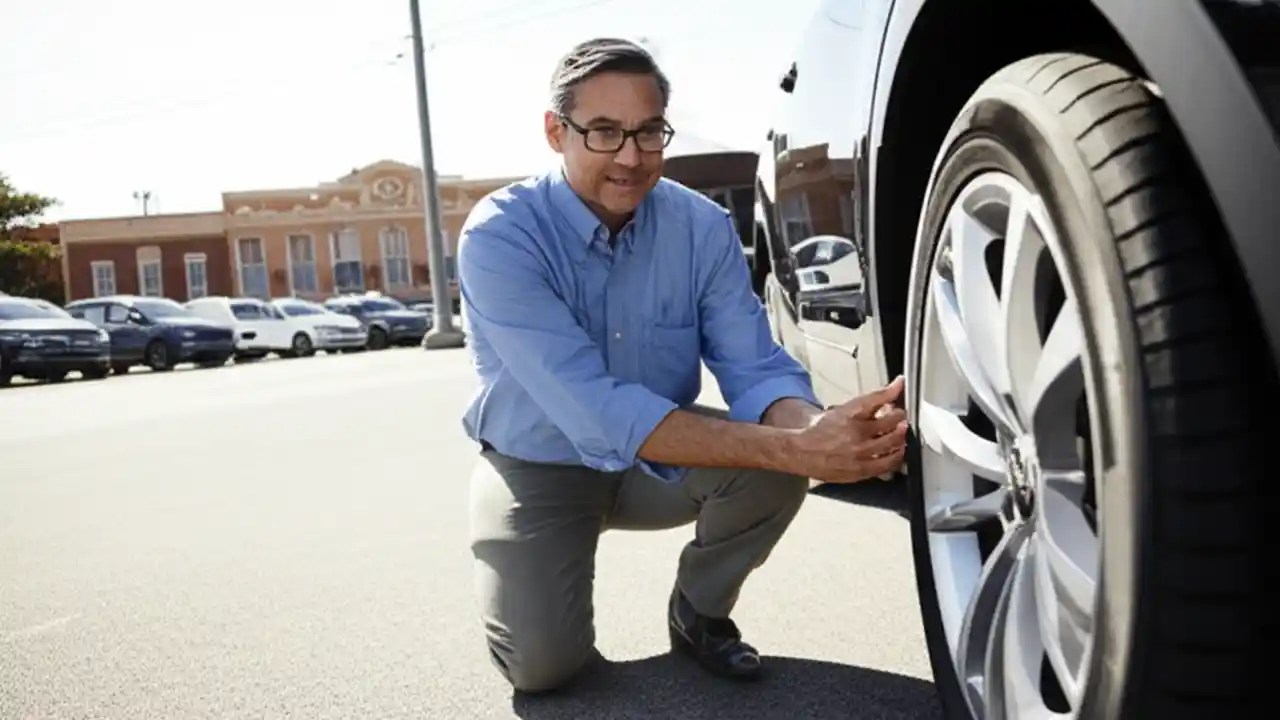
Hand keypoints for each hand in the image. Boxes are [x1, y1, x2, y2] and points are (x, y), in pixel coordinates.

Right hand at [787, 376, 908, 482]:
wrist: (801, 453)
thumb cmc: (819, 432)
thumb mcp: (840, 410)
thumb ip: (864, 405)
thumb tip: (888, 398)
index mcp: (849, 414)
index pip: (877, 397)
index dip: (893, 390)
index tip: (899, 384)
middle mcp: (856, 433)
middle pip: (892, 421)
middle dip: (900, 416)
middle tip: (900, 415)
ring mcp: (860, 453)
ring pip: (894, 443)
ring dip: (901, 435)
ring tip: (900, 432)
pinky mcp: (861, 470)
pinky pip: (888, 463)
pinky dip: (896, 456)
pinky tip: (896, 451)